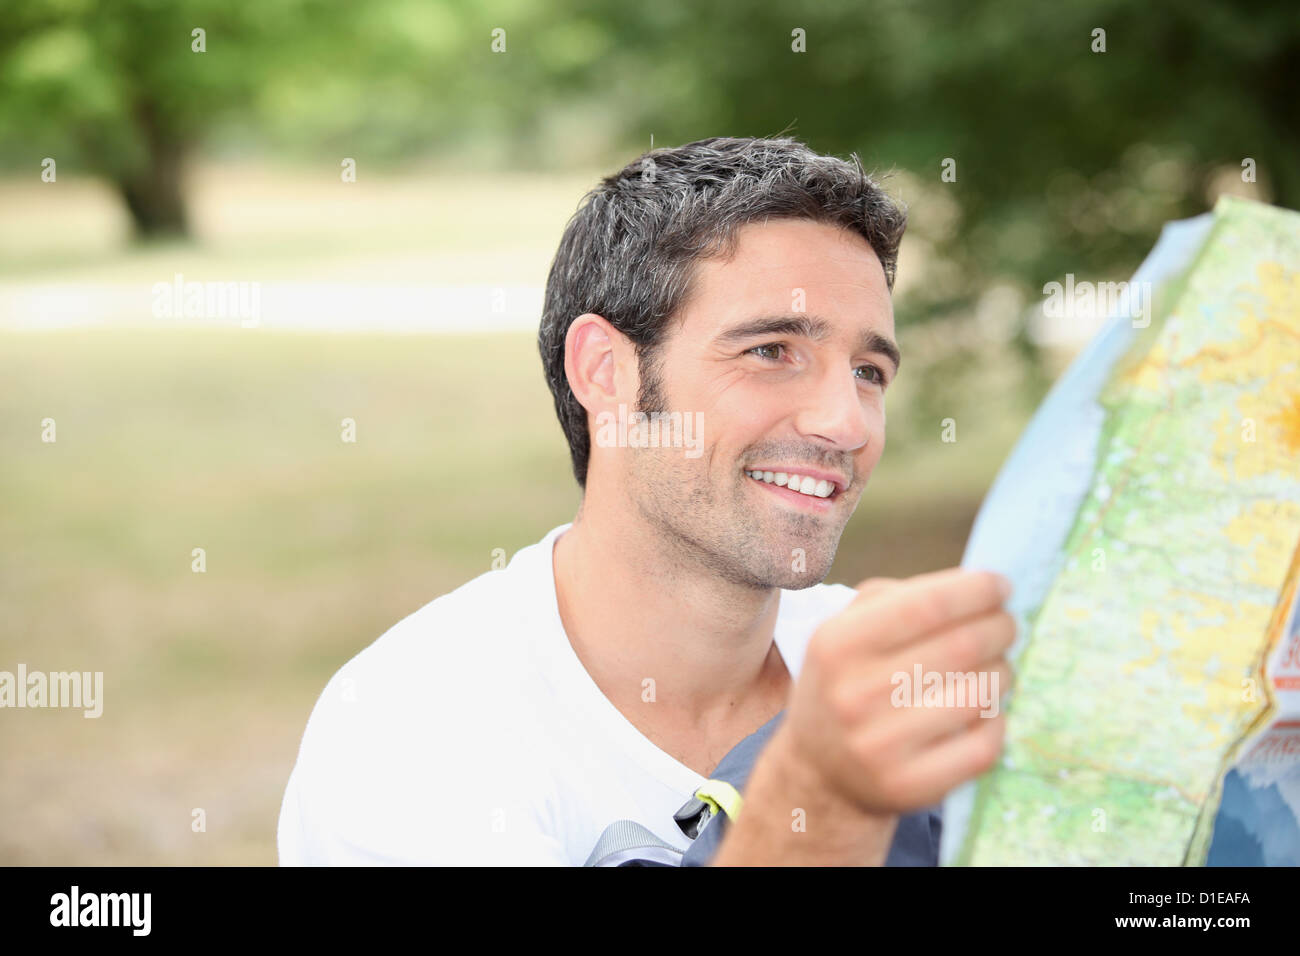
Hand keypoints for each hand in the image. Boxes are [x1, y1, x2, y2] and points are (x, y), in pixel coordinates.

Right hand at [782, 568, 1014, 813]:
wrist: (819, 769)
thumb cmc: (845, 682)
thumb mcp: (845, 630)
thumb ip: (898, 598)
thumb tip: (976, 587)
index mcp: (837, 644)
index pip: (926, 605)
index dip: (975, 590)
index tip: (1000, 585)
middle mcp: (853, 694)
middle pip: (961, 646)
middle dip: (1000, 627)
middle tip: (1007, 625)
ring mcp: (880, 745)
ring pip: (979, 694)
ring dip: (1003, 671)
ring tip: (997, 666)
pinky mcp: (909, 786)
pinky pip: (984, 745)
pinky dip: (997, 720)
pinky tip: (986, 710)